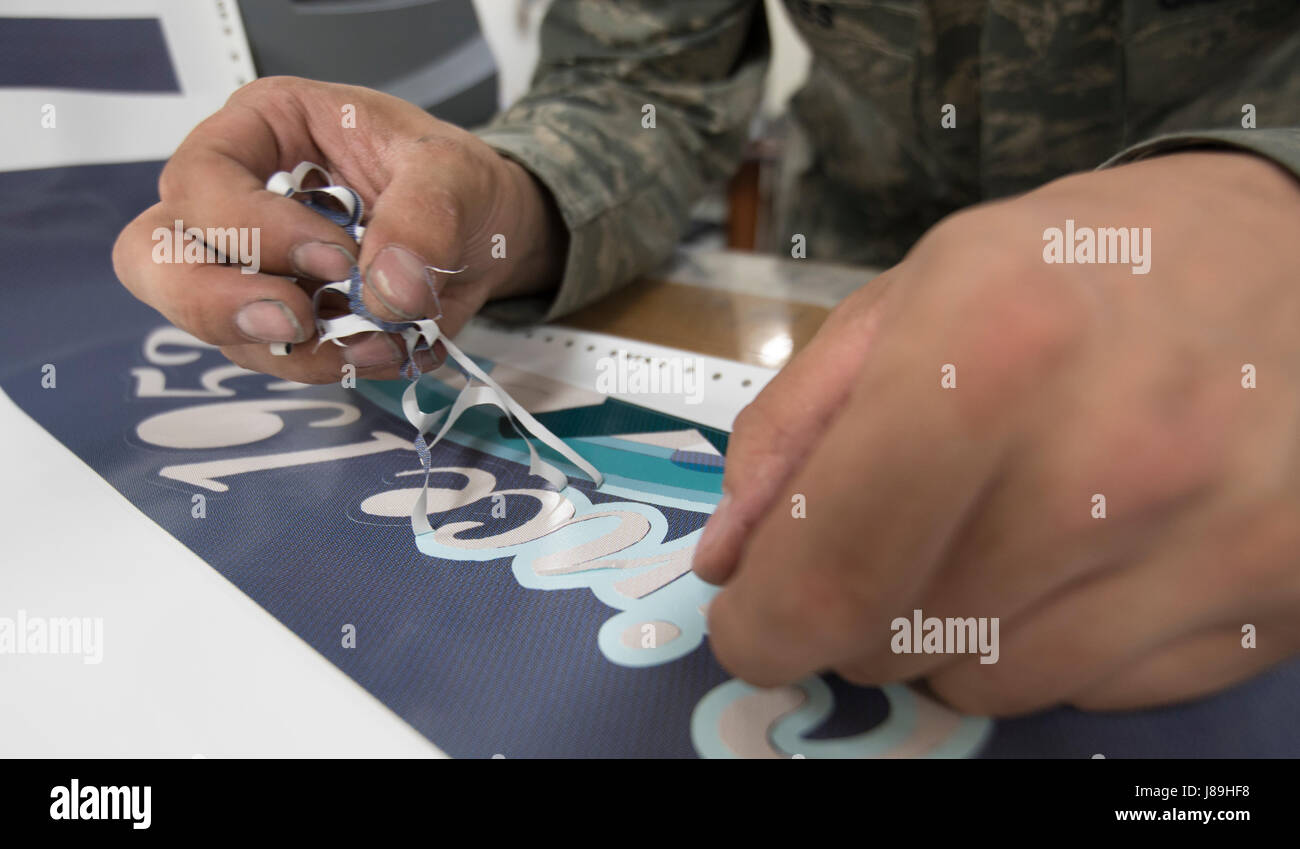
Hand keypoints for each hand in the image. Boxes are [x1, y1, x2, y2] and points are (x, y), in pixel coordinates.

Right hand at [112, 76, 565, 381]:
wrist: (484, 233)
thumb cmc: (454, 180)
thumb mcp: (457, 174)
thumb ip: (426, 218)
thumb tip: (385, 290)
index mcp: (262, 130)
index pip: (199, 179)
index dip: (253, 229)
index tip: (336, 259)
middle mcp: (234, 197)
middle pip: (153, 258)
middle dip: (217, 302)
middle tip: (300, 322)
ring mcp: (247, 267)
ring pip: (207, 323)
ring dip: (290, 348)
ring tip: (375, 339)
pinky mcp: (278, 321)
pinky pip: (269, 359)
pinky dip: (325, 367)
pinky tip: (381, 350)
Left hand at [694, 151, 1299, 714]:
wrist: (1282, 252)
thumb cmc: (1072, 267)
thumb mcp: (909, 295)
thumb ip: (796, 429)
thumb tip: (729, 564)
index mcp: (995, 350)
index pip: (834, 572)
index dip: (764, 625)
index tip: (752, 623)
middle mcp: (1114, 461)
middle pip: (898, 642)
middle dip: (852, 613)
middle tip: (881, 540)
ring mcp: (1211, 541)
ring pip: (987, 686)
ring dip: (946, 636)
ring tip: (991, 531)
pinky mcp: (1276, 598)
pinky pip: (1090, 690)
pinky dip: (1046, 645)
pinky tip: (1079, 556)